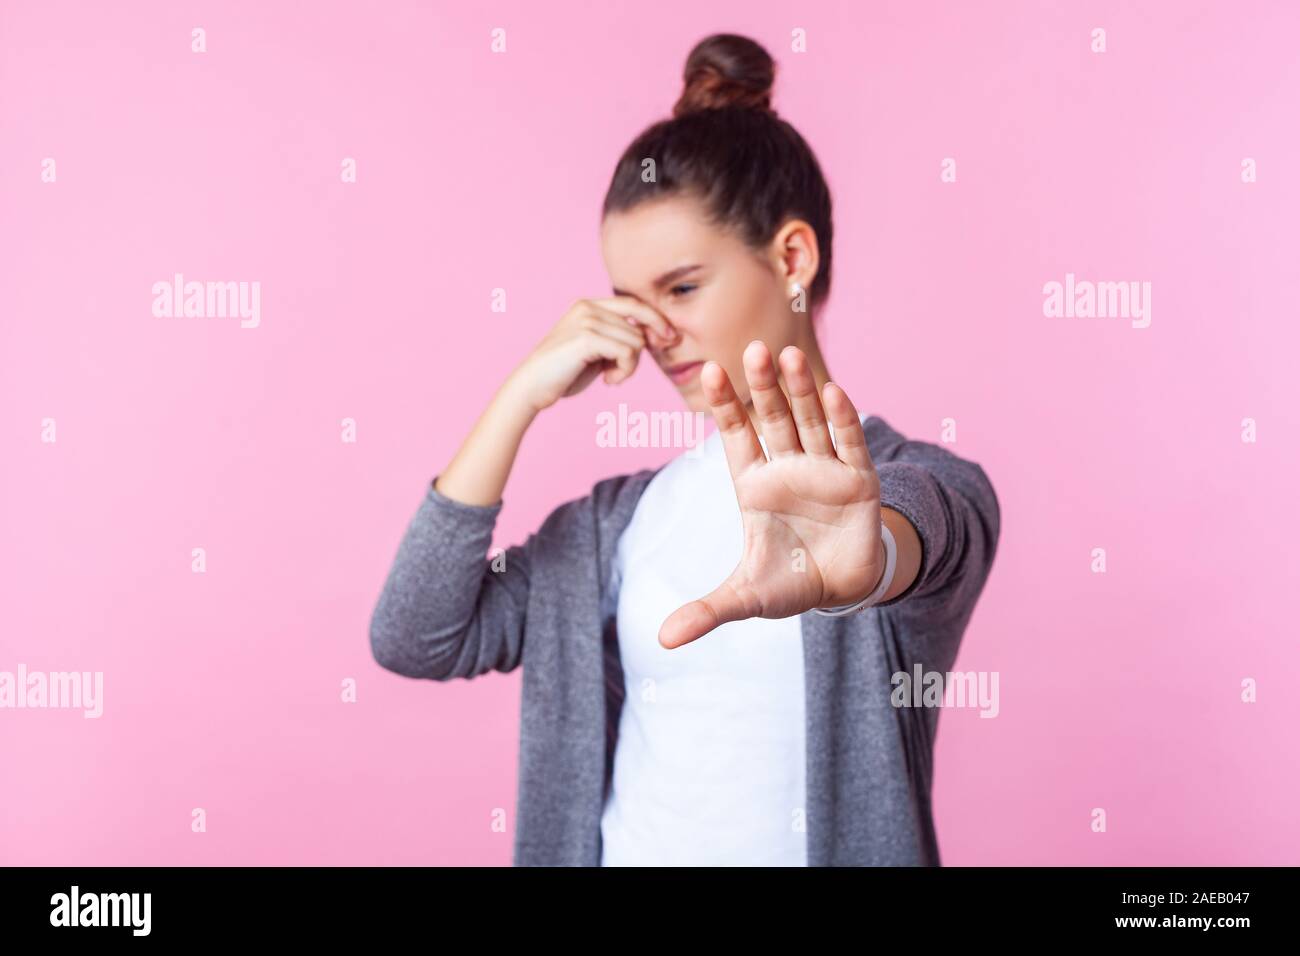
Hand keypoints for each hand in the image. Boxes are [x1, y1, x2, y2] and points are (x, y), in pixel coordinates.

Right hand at [507, 297, 677, 412]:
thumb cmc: (564, 373)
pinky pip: (628, 353)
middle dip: (638, 354)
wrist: (532, 387)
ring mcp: (587, 320)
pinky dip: (625, 372)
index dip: (656, 319)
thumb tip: (653, 335)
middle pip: (638, 327)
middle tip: (623, 372)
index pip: (634, 304)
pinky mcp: (587, 337)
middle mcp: (588, 307)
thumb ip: (618, 338)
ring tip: (610, 377)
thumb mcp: (596, 350)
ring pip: (636, 342)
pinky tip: (608, 381)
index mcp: (588, 305)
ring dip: (629, 368)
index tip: (670, 337)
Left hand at [659, 341, 883, 648]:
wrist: (841, 592)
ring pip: (810, 422)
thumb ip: (708, 611)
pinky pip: (849, 444)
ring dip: (801, 391)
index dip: (724, 406)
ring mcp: (824, 470)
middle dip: (762, 387)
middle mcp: (787, 468)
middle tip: (752, 348)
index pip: (735, 435)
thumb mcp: (747, 598)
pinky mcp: (859, 481)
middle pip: (772, 418)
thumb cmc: (789, 582)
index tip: (709, 371)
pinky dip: (843, 420)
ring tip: (790, 357)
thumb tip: (663, 641)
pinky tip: (835, 391)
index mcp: (754, 484)